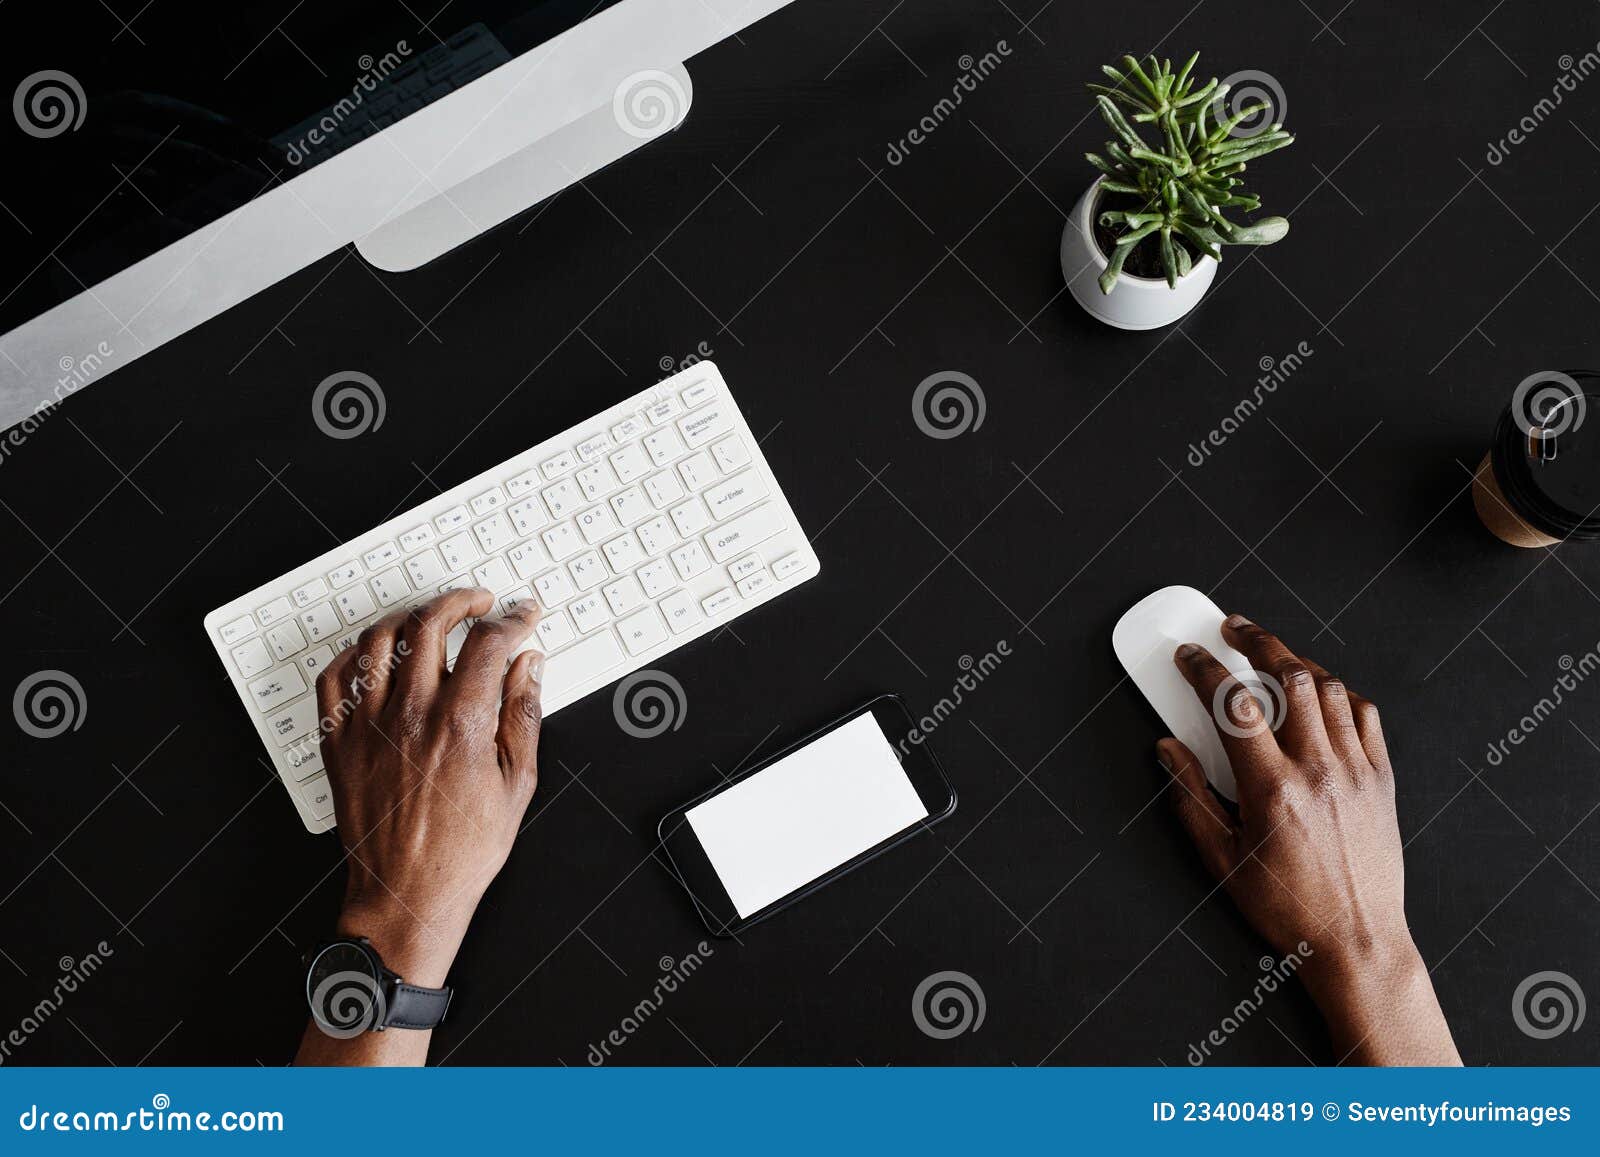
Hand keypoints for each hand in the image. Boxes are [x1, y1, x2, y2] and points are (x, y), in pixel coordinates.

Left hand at [295, 589, 542, 1064]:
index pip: (489, 643)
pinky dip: (354, 653)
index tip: (523, 615)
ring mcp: (368, 725)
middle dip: (460, 601)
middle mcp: (411, 714)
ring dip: (409, 617)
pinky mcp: (339, 742)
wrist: (407, 895)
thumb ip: (523, 715)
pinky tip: (375, 653)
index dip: (513, 619)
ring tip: (429, 619)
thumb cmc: (461, 851)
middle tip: (478, 603)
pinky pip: (334, 677)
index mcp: (462, 724)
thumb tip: (530, 667)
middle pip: (430, 624)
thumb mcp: (517, 784)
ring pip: (380, 640)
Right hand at [1159, 614, 1458, 1065]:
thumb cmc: (1289, 908)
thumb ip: (1190, 796)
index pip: (1233, 704)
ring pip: (1328, 687)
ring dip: (1295, 662)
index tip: (1188, 655)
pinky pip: (1365, 714)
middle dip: (1255, 642)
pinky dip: (1339, 692)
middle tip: (1233, 630)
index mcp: (1271, 789)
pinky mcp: (1382, 779)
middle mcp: (1318, 770)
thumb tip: (1169, 750)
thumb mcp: (1221, 858)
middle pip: (1288, 677)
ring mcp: (1356, 770)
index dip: (1205, 669)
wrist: (1357, 941)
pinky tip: (1320, 694)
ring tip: (1271, 657)